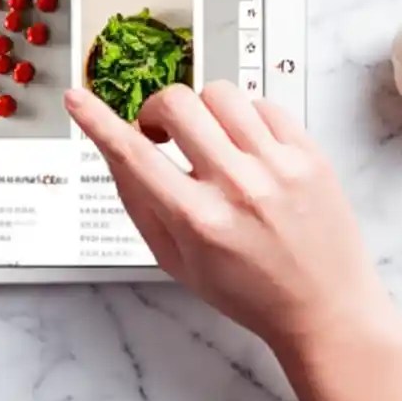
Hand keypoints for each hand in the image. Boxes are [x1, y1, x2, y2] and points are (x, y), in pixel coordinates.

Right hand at [67, 81, 386, 345]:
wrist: (324, 307)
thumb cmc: (249, 291)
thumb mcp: (176, 260)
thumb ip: (139, 202)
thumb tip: (112, 148)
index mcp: (198, 220)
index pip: (133, 154)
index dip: (96, 121)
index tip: (77, 98)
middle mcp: (239, 187)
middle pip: (177, 104)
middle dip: (157, 111)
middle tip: (163, 133)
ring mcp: (278, 166)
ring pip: (220, 93)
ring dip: (201, 110)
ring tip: (209, 139)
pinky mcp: (309, 154)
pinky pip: (263, 103)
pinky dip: (244, 117)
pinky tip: (244, 145)